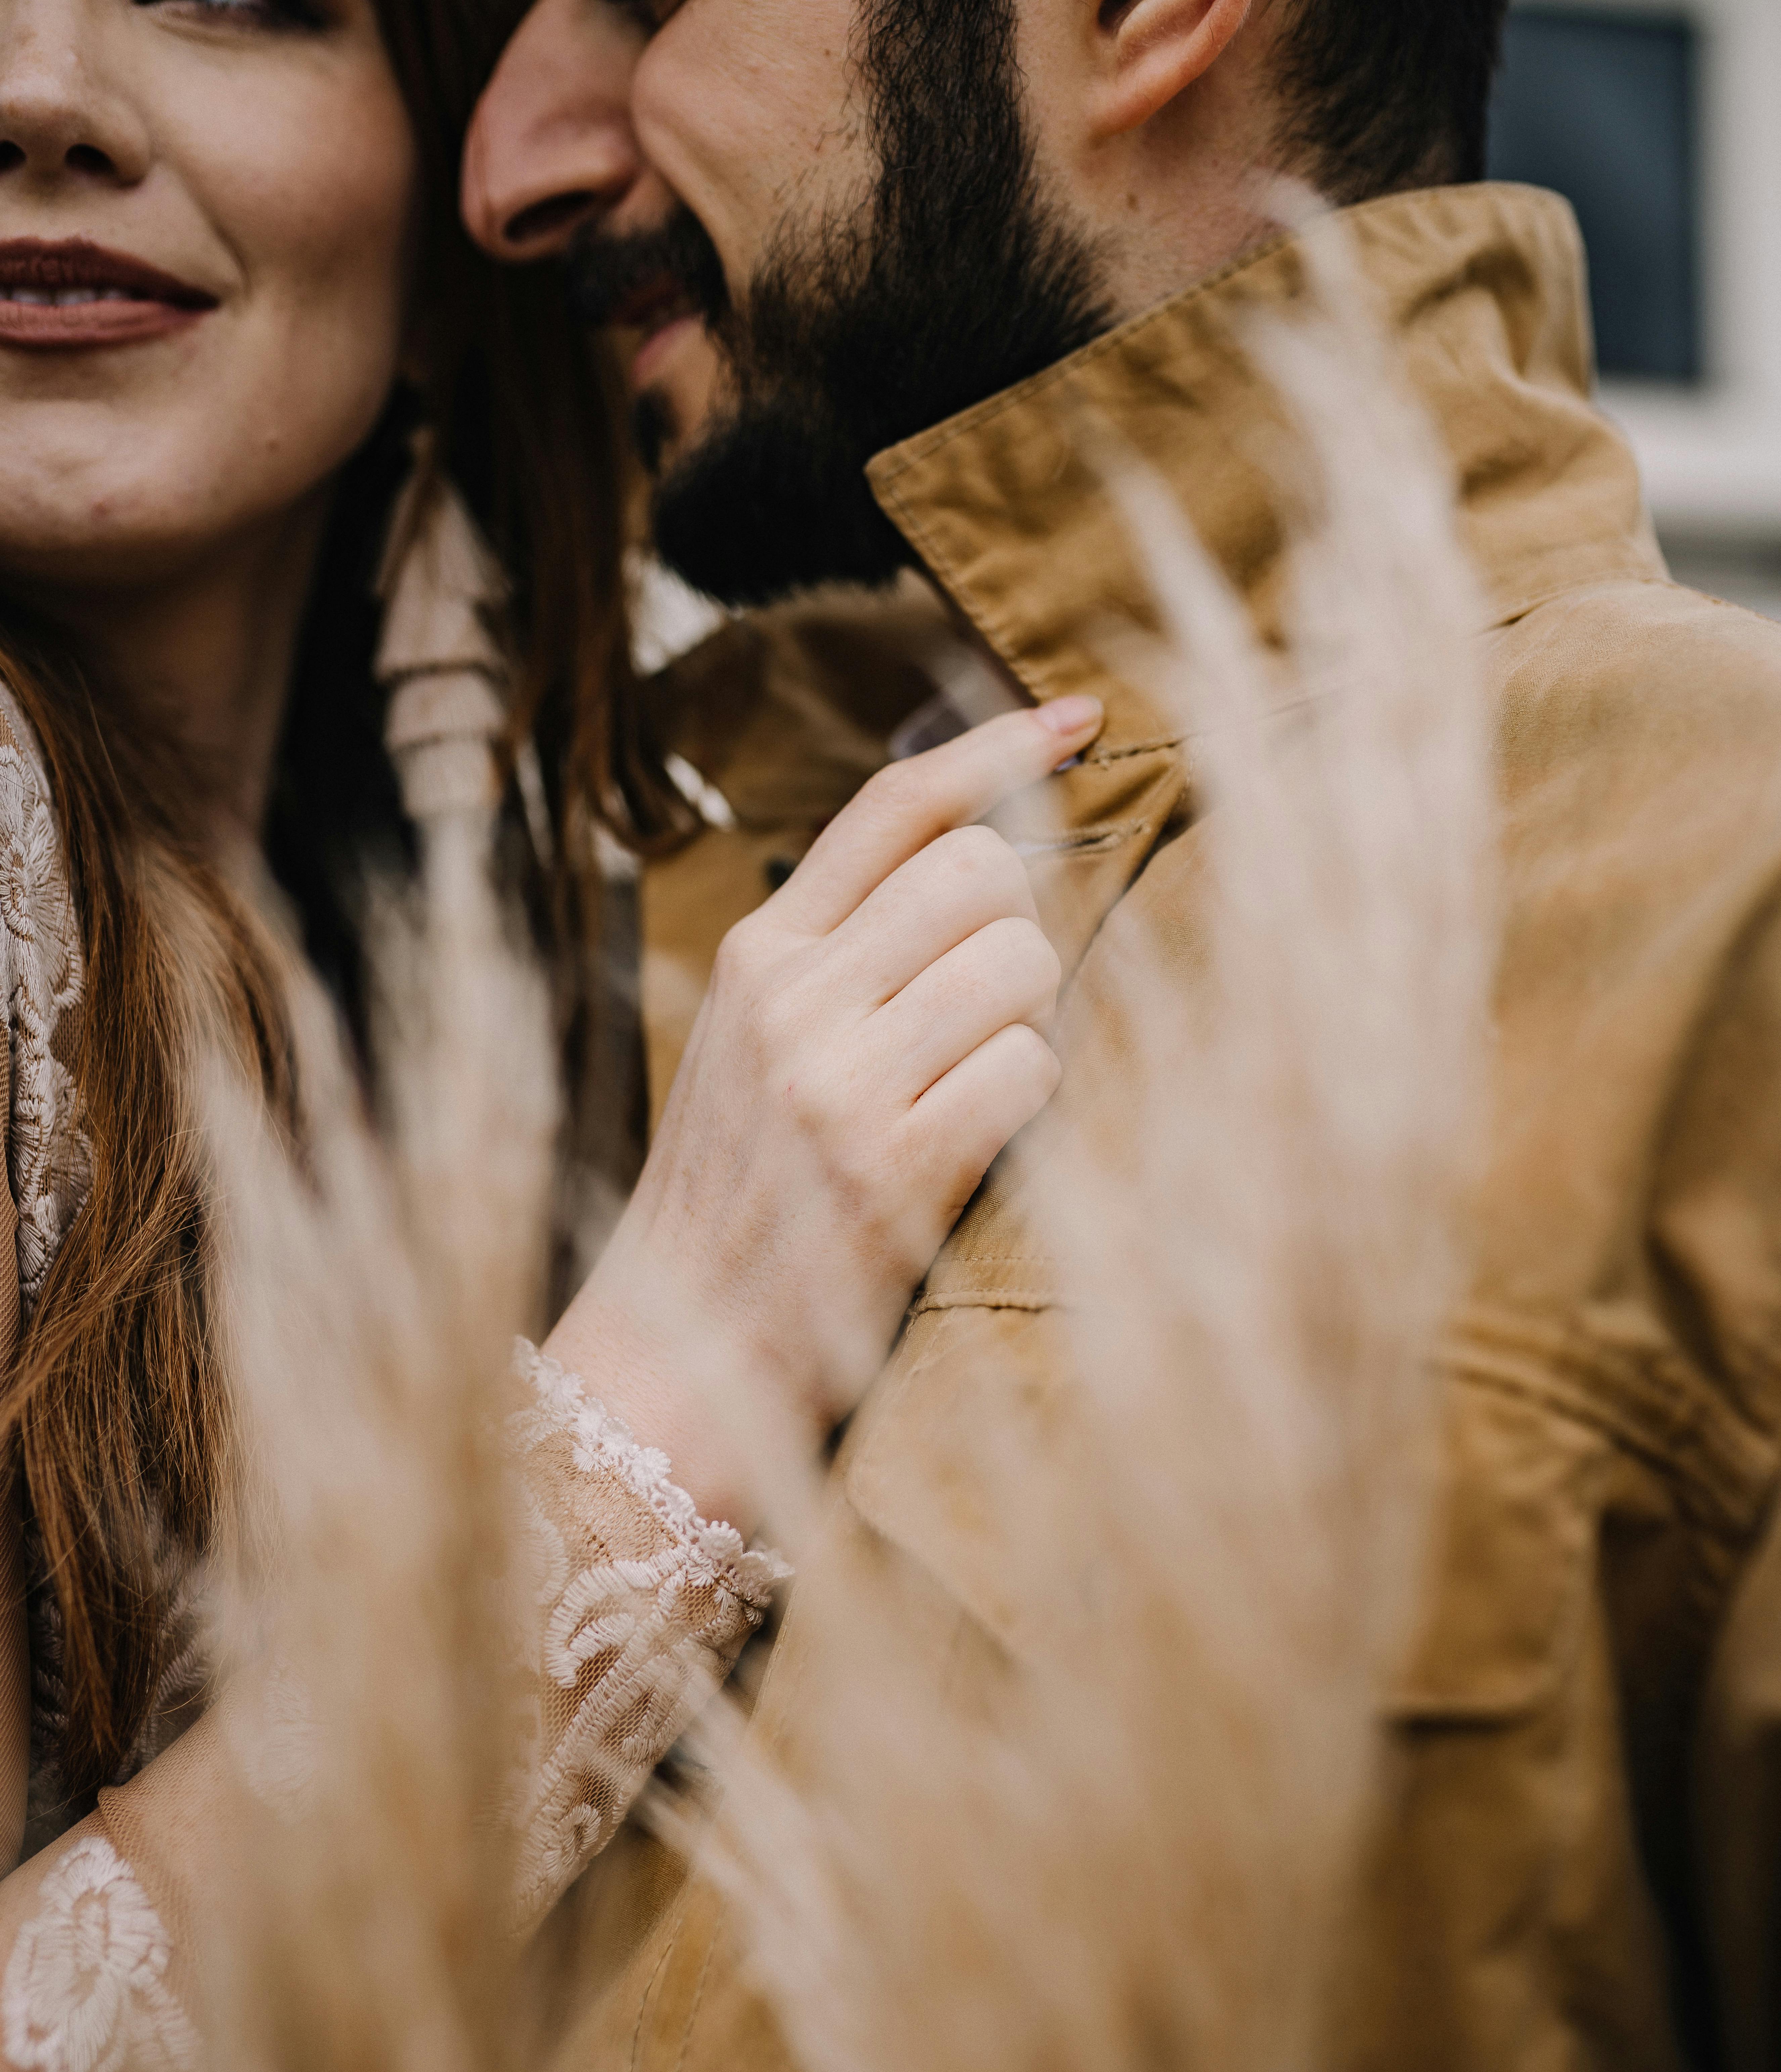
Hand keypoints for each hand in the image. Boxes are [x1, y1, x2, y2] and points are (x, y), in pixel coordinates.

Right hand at [546, 694, 1102, 1530]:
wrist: (679, 1350)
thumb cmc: (740, 1198)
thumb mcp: (756, 1044)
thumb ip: (845, 954)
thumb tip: (982, 865)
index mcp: (759, 956)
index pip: (893, 805)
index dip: (996, 748)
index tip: (1077, 721)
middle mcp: (796, 999)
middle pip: (984, 870)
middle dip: (1023, 925)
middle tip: (990, 1007)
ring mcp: (843, 1080)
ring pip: (1023, 961)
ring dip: (1033, 1017)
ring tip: (976, 1080)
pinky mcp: (897, 1165)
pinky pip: (1031, 1066)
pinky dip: (1032, 1098)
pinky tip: (980, 1139)